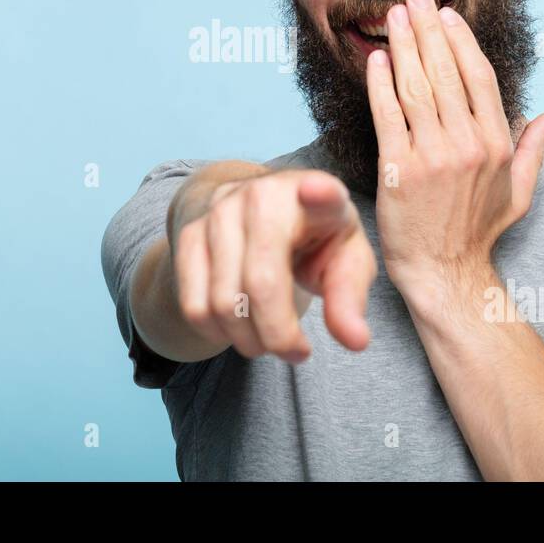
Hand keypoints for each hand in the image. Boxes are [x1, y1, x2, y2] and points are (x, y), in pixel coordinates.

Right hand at [170, 169, 376, 362]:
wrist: (256, 208)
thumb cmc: (313, 236)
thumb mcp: (345, 258)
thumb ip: (349, 298)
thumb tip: (354, 341)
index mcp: (314, 193)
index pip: (319, 190)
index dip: (320, 193)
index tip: (321, 191)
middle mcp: (261, 194)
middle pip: (261, 283)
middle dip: (278, 336)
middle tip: (297, 352)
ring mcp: (218, 211)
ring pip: (222, 303)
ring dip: (248, 341)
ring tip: (269, 341)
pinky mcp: (189, 233)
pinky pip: (194, 306)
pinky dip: (217, 333)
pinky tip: (239, 330)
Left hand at [366, 0, 543, 291]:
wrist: (444, 273)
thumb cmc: (477, 232)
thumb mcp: (518, 193)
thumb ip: (533, 151)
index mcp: (497, 144)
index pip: (479, 78)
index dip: (461, 41)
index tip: (446, 15)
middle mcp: (468, 145)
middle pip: (446, 73)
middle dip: (428, 29)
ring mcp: (433, 157)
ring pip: (417, 87)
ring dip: (404, 46)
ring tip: (393, 16)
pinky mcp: (399, 170)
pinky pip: (388, 115)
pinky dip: (381, 84)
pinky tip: (377, 60)